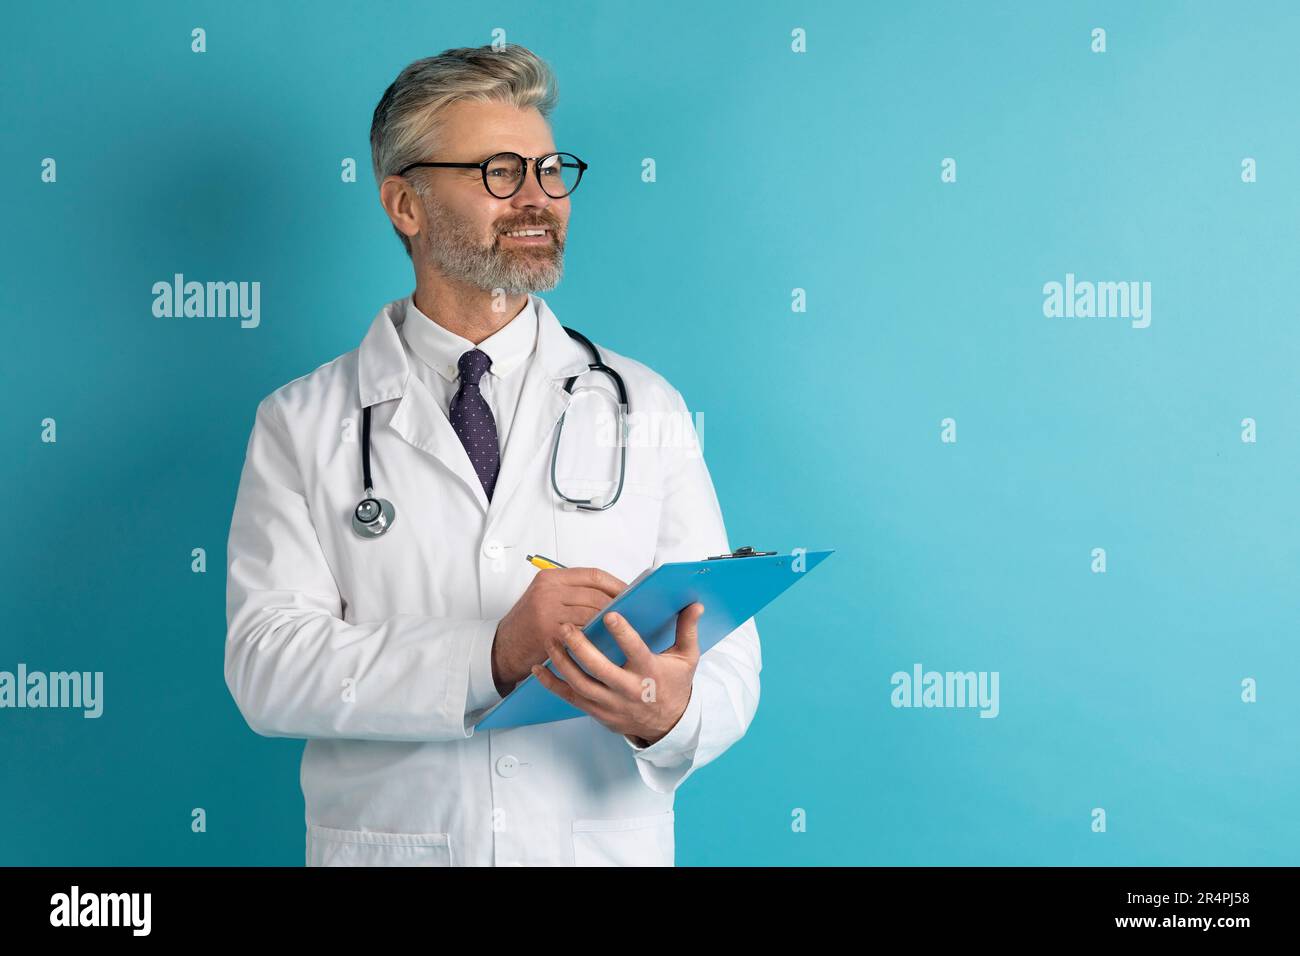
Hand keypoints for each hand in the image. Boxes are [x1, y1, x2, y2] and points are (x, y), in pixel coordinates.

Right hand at [492, 567, 626, 695]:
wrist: (503, 647)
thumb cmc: (529, 623)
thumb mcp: (546, 597)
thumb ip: (573, 592)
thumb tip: (612, 594)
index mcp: (551, 578)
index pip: (593, 575)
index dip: (616, 585)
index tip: (630, 595)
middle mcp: (548, 591)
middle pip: (596, 595)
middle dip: (617, 606)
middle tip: (633, 616)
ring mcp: (547, 611)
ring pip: (592, 614)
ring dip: (609, 624)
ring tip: (622, 630)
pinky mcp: (549, 633)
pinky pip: (582, 634)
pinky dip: (596, 638)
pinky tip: (606, 643)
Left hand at [531, 603, 703, 745]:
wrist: (668, 726)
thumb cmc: (675, 686)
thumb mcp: (687, 659)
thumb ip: (688, 630)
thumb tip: (695, 605)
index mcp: (650, 672)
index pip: (635, 651)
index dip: (623, 634)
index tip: (609, 614)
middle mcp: (629, 690)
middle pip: (599, 669)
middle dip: (580, 647)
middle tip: (566, 626)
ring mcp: (610, 704)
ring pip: (580, 684)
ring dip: (562, 662)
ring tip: (551, 640)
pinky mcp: (597, 712)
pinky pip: (570, 698)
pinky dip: (551, 684)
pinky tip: (539, 668)